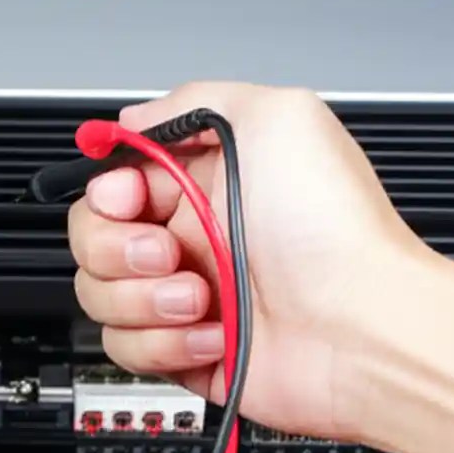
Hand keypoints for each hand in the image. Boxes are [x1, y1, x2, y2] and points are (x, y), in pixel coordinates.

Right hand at [68, 81, 432, 440]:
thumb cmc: (333, 228)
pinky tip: (214, 332)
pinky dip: (164, 343)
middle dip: (116, 247)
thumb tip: (135, 117)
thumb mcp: (278, 115)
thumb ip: (195, 100)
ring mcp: (184, 298)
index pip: (112, 183)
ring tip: (201, 297)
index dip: (108, 192)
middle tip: (167, 251)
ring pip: (99, 295)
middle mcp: (191, 238)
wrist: (362, 327)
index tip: (129, 198)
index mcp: (204, 184)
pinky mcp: (184, 352)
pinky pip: (125, 348)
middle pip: (92, 238)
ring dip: (142, 298)